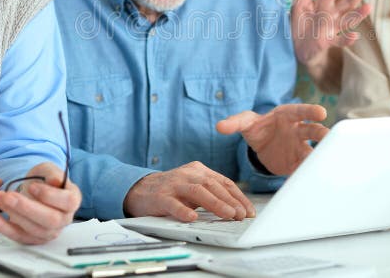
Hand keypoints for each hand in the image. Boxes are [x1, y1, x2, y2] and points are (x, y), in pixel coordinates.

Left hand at [0, 162, 80, 244]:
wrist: (35, 190)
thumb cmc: (45, 180)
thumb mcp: (49, 170)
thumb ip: (53, 174)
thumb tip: (56, 182)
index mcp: (72, 201)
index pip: (67, 202)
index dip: (50, 196)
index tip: (32, 186)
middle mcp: (64, 219)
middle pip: (50, 219)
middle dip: (26, 208)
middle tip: (8, 196)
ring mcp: (48, 232)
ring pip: (32, 229)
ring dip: (12, 214)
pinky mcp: (31, 238)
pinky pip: (16, 235)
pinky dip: (0, 226)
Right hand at [123, 162, 254, 221]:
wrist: (139, 189)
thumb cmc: (172, 191)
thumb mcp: (194, 188)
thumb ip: (212, 194)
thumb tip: (236, 211)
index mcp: (199, 170)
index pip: (224, 182)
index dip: (238, 196)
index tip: (249, 211)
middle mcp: (188, 174)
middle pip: (213, 185)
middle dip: (230, 201)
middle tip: (242, 215)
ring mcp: (173, 184)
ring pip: (197, 191)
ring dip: (215, 203)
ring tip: (228, 215)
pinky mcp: (160, 196)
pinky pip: (172, 203)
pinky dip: (183, 210)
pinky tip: (192, 218)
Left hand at [216, 104, 327, 175]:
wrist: (260, 145)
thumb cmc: (257, 127)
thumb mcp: (245, 123)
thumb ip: (234, 123)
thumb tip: (219, 126)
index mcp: (287, 116)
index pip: (300, 111)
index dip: (311, 111)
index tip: (321, 112)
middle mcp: (298, 130)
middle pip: (312, 131)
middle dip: (321, 133)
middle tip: (329, 137)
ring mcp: (300, 147)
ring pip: (314, 150)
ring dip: (322, 155)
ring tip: (330, 161)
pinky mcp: (298, 162)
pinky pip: (306, 167)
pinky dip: (311, 172)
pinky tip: (317, 179)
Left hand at [291, 0, 371, 77]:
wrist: (295, 45)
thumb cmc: (300, 22)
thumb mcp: (301, 1)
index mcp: (327, 2)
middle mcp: (333, 14)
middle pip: (348, 2)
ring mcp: (332, 28)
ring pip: (348, 20)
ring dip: (358, 14)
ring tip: (368, 7)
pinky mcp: (327, 41)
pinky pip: (339, 41)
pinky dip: (347, 39)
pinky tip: (355, 36)